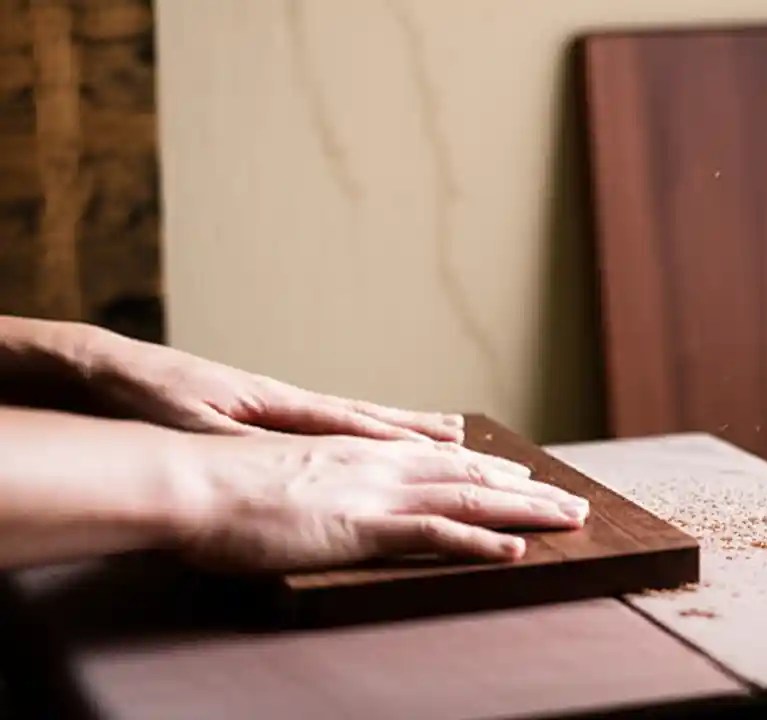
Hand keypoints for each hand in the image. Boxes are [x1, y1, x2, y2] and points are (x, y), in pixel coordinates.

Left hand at [80, 327, 462, 441]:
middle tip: (466, 435)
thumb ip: (248, 444)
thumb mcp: (193, 425)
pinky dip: (361, 429)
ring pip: (352, 417)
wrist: (105, 368)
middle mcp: (286, 401)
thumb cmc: (146, 396)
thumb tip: (301, 462)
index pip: (354, 423)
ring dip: (398, 426)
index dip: (403, 437)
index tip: (449, 445)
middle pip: (367, 415)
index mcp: (277, 403)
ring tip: (441, 430)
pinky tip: (373, 434)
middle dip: (418, 428)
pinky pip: (326, 422)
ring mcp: (275, 404)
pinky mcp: (258, 409)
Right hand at [176, 433, 589, 570]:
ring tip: (569, 519)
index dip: (487, 470)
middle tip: (571, 500)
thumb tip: (327, 500)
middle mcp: (378, 465)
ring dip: (525, 510)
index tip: (522, 477)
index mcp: (358, 452)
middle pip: (470, 475)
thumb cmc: (215, 484)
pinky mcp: (360, 526)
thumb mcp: (279, 477)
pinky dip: (479, 542)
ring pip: (468, 498)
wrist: (185, 478)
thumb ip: (314, 485)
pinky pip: (434, 534)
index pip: (438, 460)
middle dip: (526, 489)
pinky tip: (515, 551)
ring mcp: (373, 493)